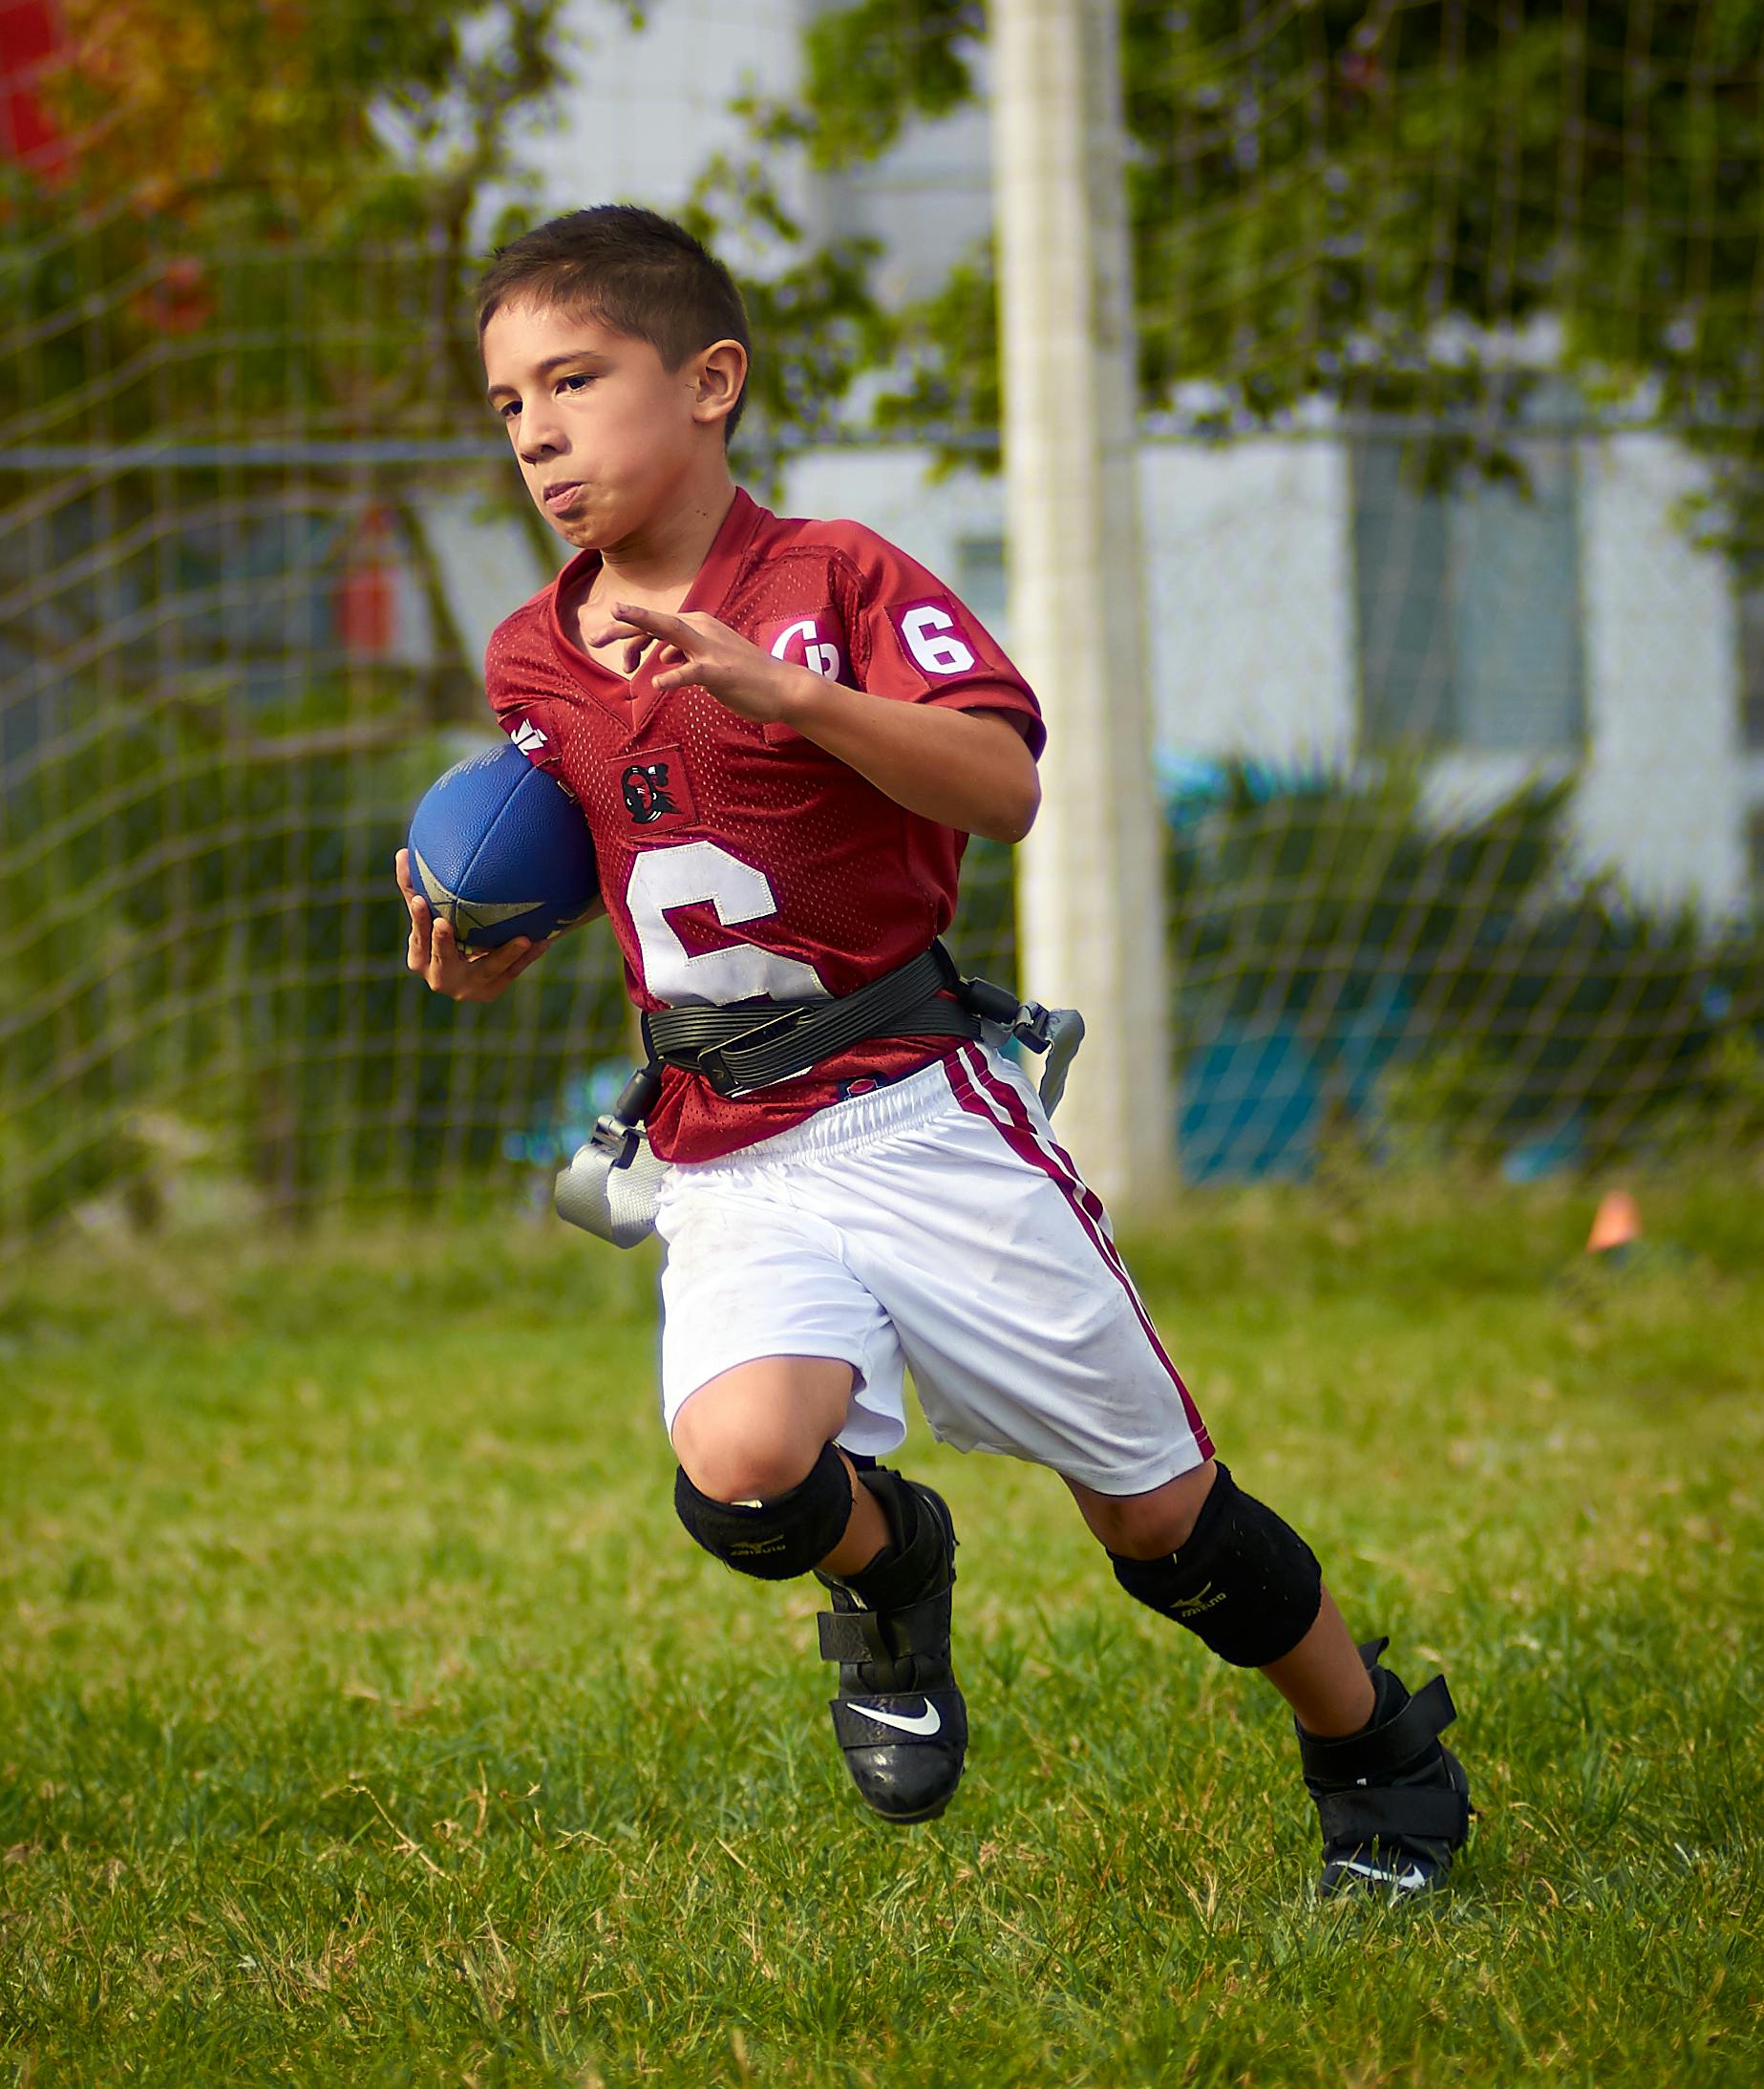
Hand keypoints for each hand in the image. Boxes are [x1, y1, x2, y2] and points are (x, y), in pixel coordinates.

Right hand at [396, 847, 549, 1001]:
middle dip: (443, 943)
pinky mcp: (492, 989)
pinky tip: (543, 940)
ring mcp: (468, 987)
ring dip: (505, 954)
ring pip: (487, 969)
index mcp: (420, 958)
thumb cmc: (443, 934)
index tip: (419, 900)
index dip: (418, 921)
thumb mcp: (428, 916)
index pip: (418, 938)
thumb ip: (413, 888)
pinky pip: (512, 971)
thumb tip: (400, 852)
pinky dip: (527, 957)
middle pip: (443, 960)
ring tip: (523, 938)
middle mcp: (440, 977)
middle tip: (445, 922)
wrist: (466, 977)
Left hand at [589, 602, 808, 724]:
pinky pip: (692, 672)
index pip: (655, 624)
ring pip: (671, 633)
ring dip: (641, 631)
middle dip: (622, 627)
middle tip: (593, 637)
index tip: (602, 642)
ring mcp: (711, 649)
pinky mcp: (721, 671)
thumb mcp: (706, 659)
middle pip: (656, 623)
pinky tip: (656, 683)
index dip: (627, 631)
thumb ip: (681, 654)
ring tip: (616, 645)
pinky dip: (674, 676)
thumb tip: (658, 655)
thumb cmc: (743, 674)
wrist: (782, 686)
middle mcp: (701, 629)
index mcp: (697, 626)